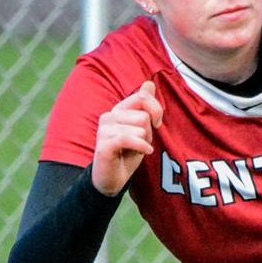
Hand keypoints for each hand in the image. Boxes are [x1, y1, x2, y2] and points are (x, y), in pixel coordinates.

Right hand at [91, 80, 163, 195]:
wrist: (112, 179)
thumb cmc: (127, 154)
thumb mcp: (141, 128)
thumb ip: (144, 105)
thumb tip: (149, 83)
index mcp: (118, 110)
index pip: (142, 97)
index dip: (155, 109)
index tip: (157, 123)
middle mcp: (109, 116)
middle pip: (143, 116)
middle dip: (148, 133)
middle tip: (139, 143)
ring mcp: (104, 130)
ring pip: (139, 128)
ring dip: (143, 142)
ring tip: (134, 150)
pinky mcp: (104, 144)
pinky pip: (129, 139)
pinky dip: (141, 147)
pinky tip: (144, 152)